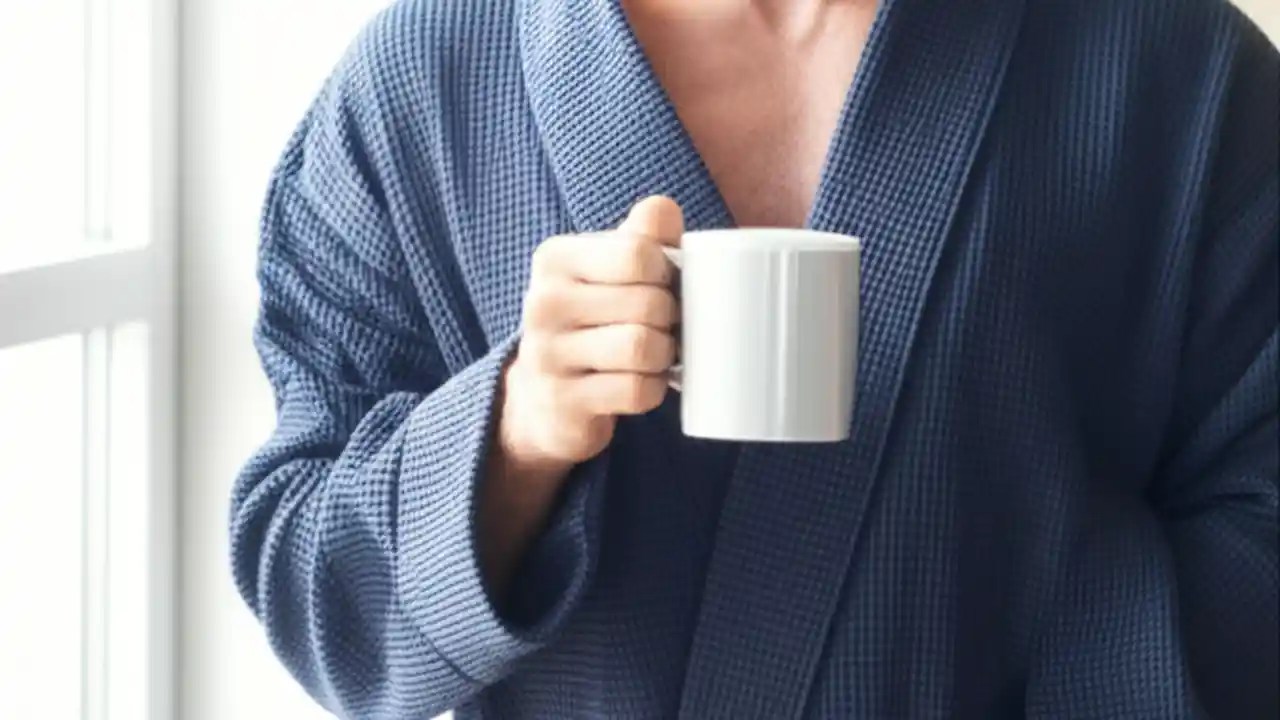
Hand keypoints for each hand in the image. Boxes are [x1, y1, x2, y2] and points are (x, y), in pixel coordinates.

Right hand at [497, 196, 682, 474]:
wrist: (542, 394)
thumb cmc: (592, 319)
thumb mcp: (610, 269)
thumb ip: (643, 234)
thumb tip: (665, 210)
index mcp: (555, 258)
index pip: (638, 253)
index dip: (668, 273)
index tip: (663, 286)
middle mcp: (542, 302)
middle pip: (647, 303)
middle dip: (672, 319)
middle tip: (666, 326)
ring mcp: (547, 354)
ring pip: (642, 347)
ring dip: (664, 355)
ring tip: (656, 354)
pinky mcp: (562, 401)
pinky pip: (636, 391)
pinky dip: (653, 389)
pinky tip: (643, 382)